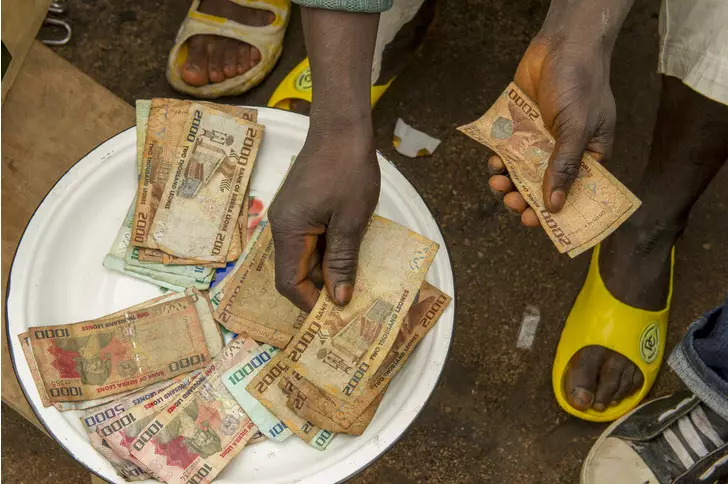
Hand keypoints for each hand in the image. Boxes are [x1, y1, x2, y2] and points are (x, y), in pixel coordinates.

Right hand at [269, 124, 379, 311]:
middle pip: (294, 271)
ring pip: (303, 257)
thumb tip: (339, 298)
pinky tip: (349, 256)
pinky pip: (309, 240)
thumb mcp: (351, 220)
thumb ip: (343, 261)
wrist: (341, 128)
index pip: (288, 282)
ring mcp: (289, 215)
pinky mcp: (299, 208)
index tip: (333, 315)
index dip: (309, 303)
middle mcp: (281, 225)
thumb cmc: (348, 169)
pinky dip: (327, 252)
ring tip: (354, 282)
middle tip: (350, 302)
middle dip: (320, 289)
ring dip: (326, 270)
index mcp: (288, 229)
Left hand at [488, 37, 615, 225]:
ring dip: (508, 183)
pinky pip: (508, 153)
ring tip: (497, 182)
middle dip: (525, 199)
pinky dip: (499, 162)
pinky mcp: (521, 129)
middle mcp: (564, 152)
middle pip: (542, 187)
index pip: (573, 194)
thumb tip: (554, 205)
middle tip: (512, 203)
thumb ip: (564, 166)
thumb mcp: (576, 129)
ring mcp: (541, 141)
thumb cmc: (580, 84)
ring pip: (521, 173)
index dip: (555, 211)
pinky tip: (494, 163)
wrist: (562, 46)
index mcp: (589, 156)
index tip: (536, 222)